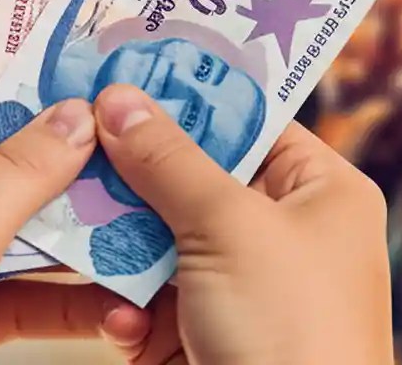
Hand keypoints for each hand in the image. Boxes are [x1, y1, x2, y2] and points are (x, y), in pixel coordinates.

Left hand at [0, 95, 139, 364]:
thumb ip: (19, 177)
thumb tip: (78, 113)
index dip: (39, 87)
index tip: (109, 76)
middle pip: (5, 165)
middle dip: (75, 167)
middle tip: (149, 148)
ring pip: (19, 231)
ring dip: (80, 235)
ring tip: (156, 216)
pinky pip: (17, 289)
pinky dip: (64, 295)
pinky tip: (125, 294)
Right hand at [93, 85, 392, 364]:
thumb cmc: (290, 331)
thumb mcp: (228, 228)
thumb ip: (169, 159)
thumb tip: (118, 98)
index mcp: (322, 192)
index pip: (249, 119)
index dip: (187, 93)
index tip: (122, 67)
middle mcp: (288, 233)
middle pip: (196, 178)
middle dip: (137, 175)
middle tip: (79, 144)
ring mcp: (247, 288)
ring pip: (164, 240)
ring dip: (124, 248)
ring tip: (80, 234)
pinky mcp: (211, 334)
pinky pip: (157, 300)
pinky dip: (133, 312)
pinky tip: (124, 328)